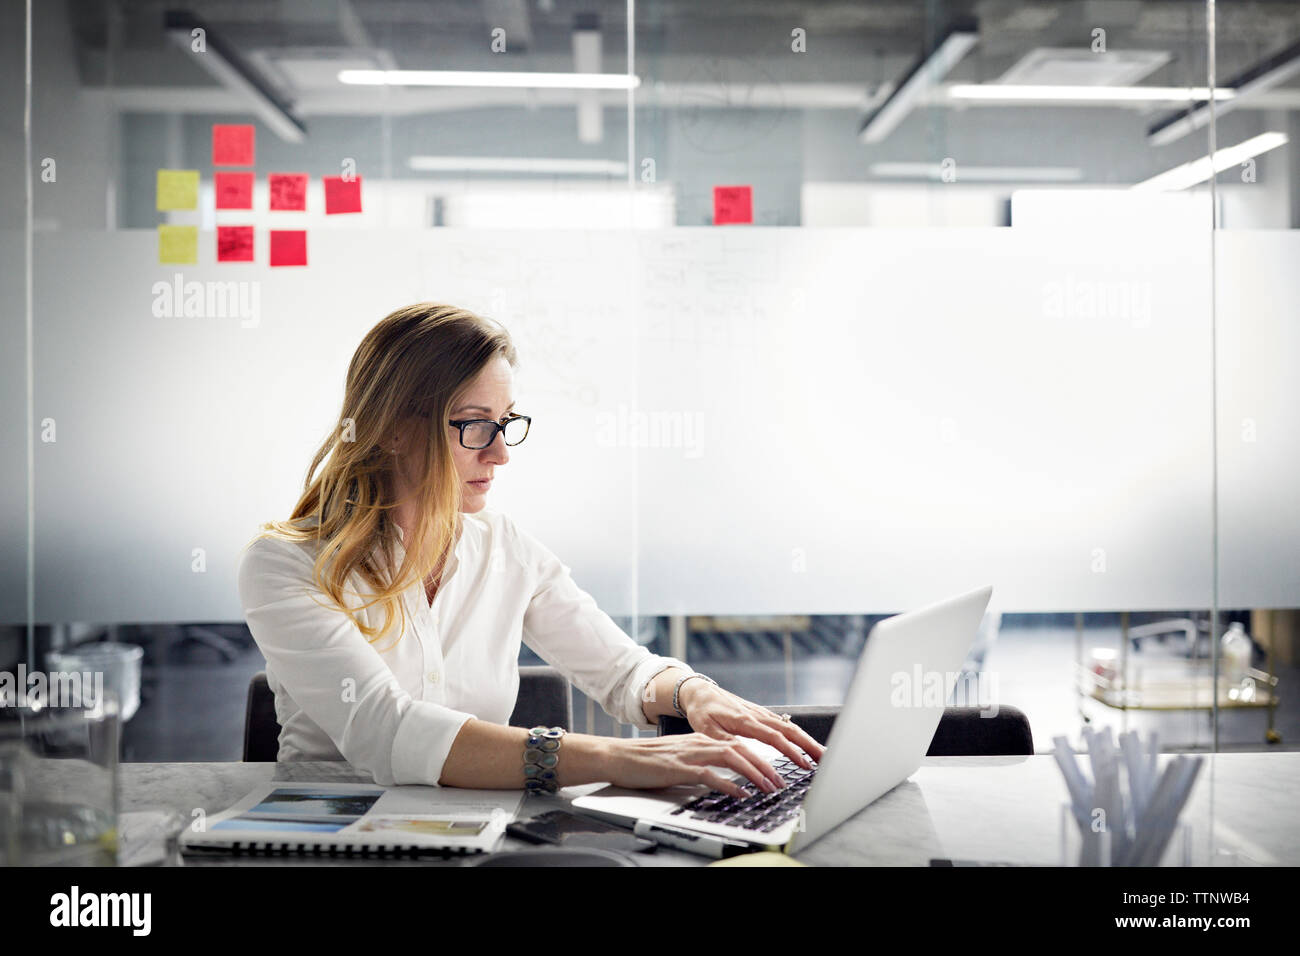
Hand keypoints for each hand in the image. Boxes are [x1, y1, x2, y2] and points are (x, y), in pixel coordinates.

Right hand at [602, 733, 793, 798]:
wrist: (618, 756)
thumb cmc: (646, 760)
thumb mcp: (679, 758)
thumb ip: (701, 763)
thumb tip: (722, 777)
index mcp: (700, 740)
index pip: (738, 744)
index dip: (760, 757)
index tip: (775, 771)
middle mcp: (698, 743)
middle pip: (741, 749)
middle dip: (765, 765)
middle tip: (780, 782)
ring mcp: (689, 754)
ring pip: (731, 758)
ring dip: (754, 774)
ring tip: (768, 788)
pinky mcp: (678, 768)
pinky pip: (710, 775)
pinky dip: (729, 784)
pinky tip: (740, 794)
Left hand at [678, 678, 825, 772]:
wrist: (700, 692)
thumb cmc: (702, 712)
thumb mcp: (707, 731)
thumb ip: (727, 744)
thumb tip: (745, 758)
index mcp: (745, 720)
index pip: (774, 738)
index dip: (791, 752)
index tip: (804, 764)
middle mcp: (757, 715)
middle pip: (790, 730)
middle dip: (809, 745)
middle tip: (825, 760)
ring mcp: (761, 714)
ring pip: (789, 727)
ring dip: (806, 740)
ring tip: (821, 755)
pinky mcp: (760, 714)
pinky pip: (783, 724)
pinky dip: (797, 734)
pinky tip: (804, 743)